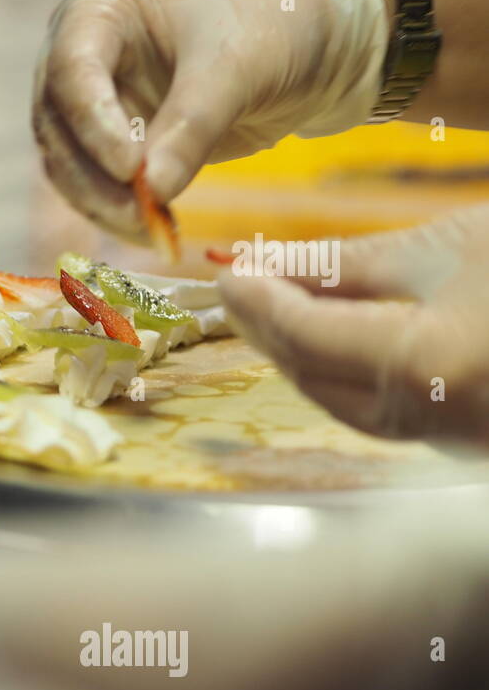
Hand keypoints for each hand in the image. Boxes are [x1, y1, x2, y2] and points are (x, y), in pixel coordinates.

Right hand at [32, 0, 384, 240]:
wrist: (310, 40)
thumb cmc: (273, 23)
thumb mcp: (237, 67)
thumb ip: (192, 127)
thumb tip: (151, 193)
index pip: (72, 67)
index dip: (94, 124)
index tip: (130, 170)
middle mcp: (79, 43)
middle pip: (57, 122)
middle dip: (93, 177)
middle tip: (138, 215)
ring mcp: (89, 92)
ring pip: (65, 160)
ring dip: (100, 203)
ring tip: (150, 230)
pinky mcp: (106, 135)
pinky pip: (91, 181)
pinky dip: (115, 210)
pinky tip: (152, 228)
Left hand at [218, 205, 488, 446]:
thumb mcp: (445, 247)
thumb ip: (346, 264)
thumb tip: (266, 264)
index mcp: (423, 366)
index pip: (304, 336)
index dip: (257, 300)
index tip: (228, 270)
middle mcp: (430, 422)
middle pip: (314, 377)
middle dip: (269, 329)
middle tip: (238, 285)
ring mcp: (449, 441)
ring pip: (343, 401)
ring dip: (299, 354)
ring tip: (270, 304)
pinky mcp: (461, 440)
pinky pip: (382, 410)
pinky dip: (344, 373)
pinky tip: (326, 336)